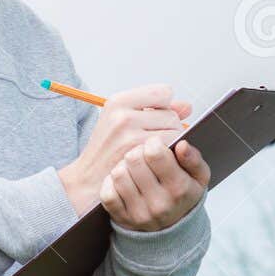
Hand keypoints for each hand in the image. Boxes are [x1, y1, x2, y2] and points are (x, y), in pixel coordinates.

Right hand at [58, 84, 193, 215]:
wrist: (86, 182)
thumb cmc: (108, 151)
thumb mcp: (122, 123)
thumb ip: (156, 110)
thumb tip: (188, 106)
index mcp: (118, 101)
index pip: (164, 93)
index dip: (164, 107)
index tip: (154, 121)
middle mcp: (123, 115)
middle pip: (172, 114)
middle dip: (168, 128)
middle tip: (150, 143)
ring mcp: (129, 135)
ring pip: (175, 132)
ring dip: (170, 145)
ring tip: (151, 154)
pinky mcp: (137, 155)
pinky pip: (171, 150)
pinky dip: (168, 158)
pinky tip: (154, 164)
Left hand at [101, 135, 209, 231]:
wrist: (174, 228)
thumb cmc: (184, 194)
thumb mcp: (199, 177)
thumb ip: (193, 159)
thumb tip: (181, 145)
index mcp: (179, 189)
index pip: (155, 153)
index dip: (153, 144)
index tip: (156, 147)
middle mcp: (159, 204)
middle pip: (133, 159)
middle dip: (138, 152)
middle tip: (143, 157)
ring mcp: (139, 214)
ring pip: (118, 174)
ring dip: (124, 167)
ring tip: (133, 169)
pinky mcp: (122, 219)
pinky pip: (107, 193)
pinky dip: (111, 183)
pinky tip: (123, 182)